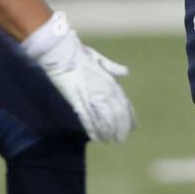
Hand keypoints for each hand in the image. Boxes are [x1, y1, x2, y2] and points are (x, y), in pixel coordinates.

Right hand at [22, 12, 135, 142]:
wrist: (61, 52)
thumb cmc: (79, 54)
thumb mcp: (100, 59)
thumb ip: (113, 68)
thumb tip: (125, 72)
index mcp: (109, 81)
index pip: (124, 103)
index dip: (129, 116)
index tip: (133, 126)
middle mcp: (104, 90)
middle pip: (117, 114)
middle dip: (121, 127)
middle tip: (121, 139)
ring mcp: (91, 95)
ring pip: (105, 118)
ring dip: (109, 131)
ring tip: (110, 141)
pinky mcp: (76, 100)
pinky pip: (88, 118)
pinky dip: (93, 129)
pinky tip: (96, 138)